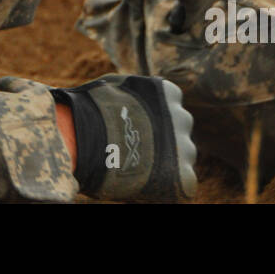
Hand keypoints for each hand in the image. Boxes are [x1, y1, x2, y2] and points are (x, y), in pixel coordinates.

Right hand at [52, 75, 196, 201]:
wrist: (89, 141)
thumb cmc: (92, 112)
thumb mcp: (111, 87)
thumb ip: (127, 90)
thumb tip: (122, 93)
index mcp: (168, 93)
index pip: (170, 105)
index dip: (151, 119)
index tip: (135, 126)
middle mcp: (182, 118)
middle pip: (179, 132)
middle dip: (162, 140)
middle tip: (137, 150)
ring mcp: (185, 149)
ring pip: (181, 158)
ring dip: (164, 162)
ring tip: (137, 168)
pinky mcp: (184, 177)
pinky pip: (181, 183)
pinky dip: (165, 186)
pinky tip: (144, 183)